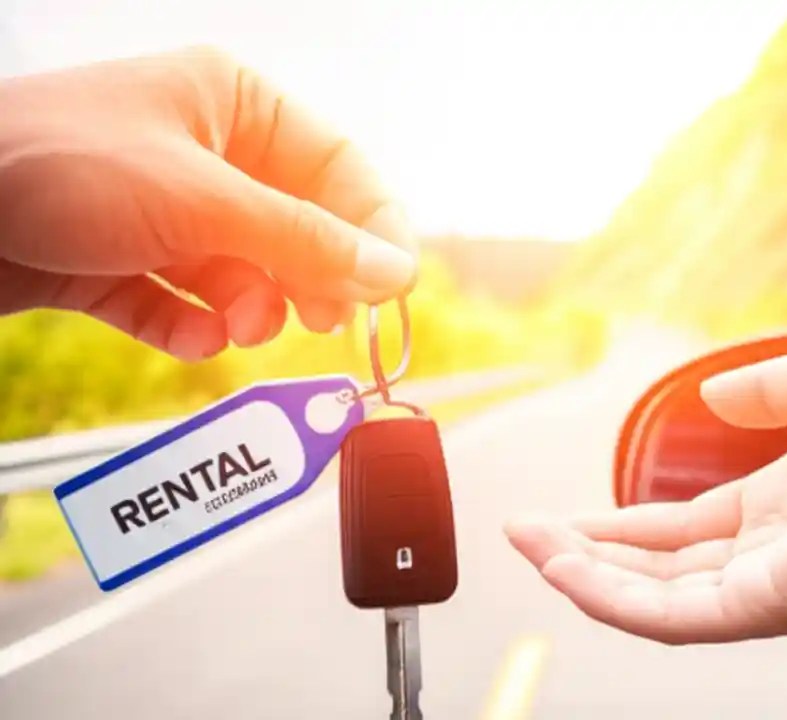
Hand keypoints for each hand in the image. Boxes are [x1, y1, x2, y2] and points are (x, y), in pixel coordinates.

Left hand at [0, 47, 416, 359]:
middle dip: (307, 276)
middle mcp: (201, 152)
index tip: (391, 288)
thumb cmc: (52, 166)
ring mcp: (157, 206)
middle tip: (319, 318)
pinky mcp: (115, 259)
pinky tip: (192, 336)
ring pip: (242, 270)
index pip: (338, 167)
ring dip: (250, 308)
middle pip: (295, 224)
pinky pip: (181, 300)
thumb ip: (304, 241)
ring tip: (237, 328)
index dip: (373, 228)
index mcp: (232, 104)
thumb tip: (392, 272)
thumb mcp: (199, 201)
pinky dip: (192, 325)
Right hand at [506, 330, 786, 643]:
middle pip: (661, 572)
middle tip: (525, 535)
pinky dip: (615, 598)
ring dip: (586, 578)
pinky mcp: (778, 603)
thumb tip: (716, 392)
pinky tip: (566, 570)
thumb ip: (762, 392)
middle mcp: (779, 555)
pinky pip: (677, 616)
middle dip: (588, 555)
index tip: (562, 514)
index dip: (618, 525)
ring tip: (529, 549)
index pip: (685, 533)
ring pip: (659, 602)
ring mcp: (778, 585)